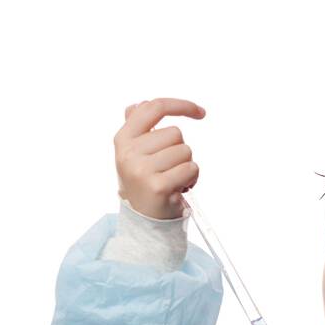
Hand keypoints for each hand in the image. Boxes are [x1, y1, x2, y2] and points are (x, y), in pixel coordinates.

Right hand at [113, 97, 204, 219]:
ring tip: (173, 179)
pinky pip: (190, 168)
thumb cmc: (144, 183)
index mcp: (123, 139)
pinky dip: (191, 178)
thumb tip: (138, 104)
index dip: (181, 105)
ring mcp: (142, 170)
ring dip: (186, 165)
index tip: (201, 112)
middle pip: (175, 133)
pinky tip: (179, 188)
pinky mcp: (158, 186)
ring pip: (185, 151)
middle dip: (180, 150)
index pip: (154, 108)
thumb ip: (136, 128)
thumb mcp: (133, 154)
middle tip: (168, 168)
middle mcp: (129, 153)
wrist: (143, 221)